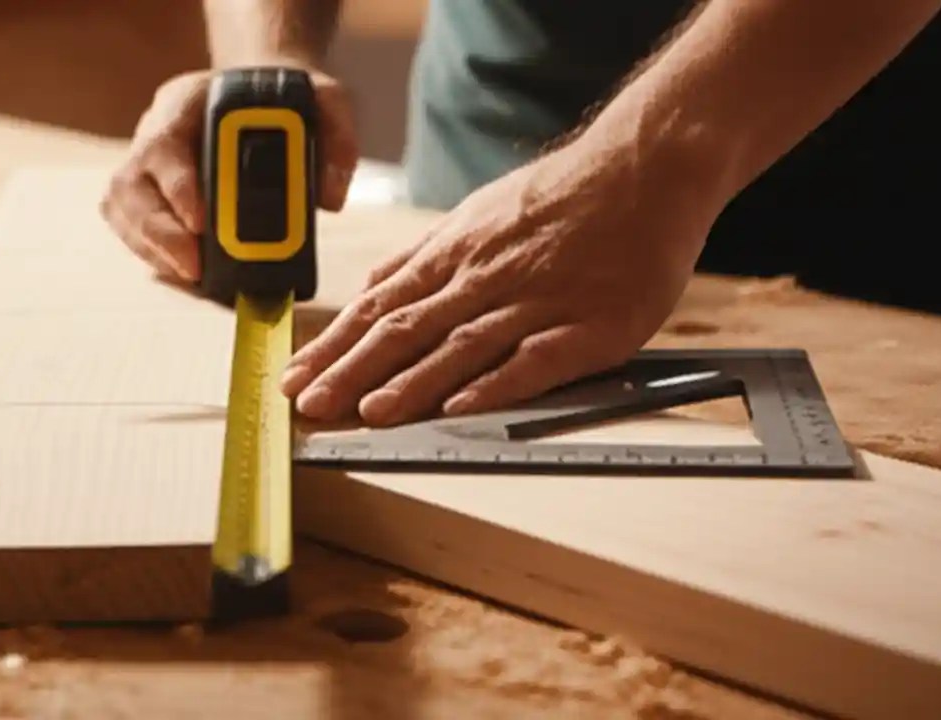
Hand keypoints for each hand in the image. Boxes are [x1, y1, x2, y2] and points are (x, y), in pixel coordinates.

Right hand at [100, 67, 358, 282]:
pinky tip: (181, 270)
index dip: (178, 186)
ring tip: (190, 274)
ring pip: (122, 208)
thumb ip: (336, 139)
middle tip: (195, 267)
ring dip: (151, 247)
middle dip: (159, 233)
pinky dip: (151, 251)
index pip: (165, 144)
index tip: (202, 222)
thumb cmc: (285, 97)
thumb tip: (330, 197)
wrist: (260, 91)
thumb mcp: (323, 100)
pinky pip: (130, 226)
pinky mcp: (145, 192)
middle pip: (130, 184)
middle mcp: (154, 130)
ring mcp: (143, 163)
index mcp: (187, 102)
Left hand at [280, 141, 719, 425]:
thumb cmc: (559, 195)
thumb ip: (425, 258)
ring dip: (411, 382)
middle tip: (309, 405)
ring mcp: (537, 302)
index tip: (294, 377)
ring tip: (368, 413)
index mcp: (456, 253)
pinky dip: (496, 384)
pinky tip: (461, 409)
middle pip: (407, 328)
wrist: (646, 166)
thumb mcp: (478, 213)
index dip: (334, 346)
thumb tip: (371, 290)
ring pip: (461, 345)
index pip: (378, 307)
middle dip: (352, 370)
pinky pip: (536, 359)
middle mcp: (485, 277)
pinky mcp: (590, 326)